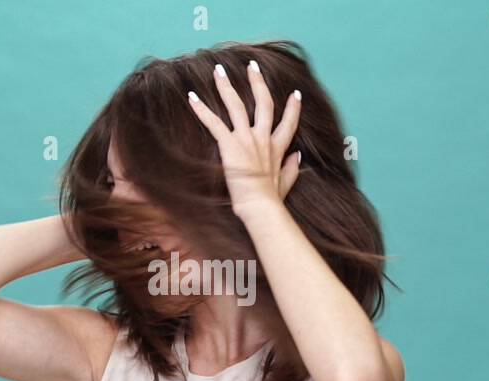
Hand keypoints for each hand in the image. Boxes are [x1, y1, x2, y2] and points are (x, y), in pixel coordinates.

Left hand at [187, 60, 301, 219]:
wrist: (260, 205)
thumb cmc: (271, 199)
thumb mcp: (286, 183)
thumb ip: (292, 168)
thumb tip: (298, 156)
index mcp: (277, 148)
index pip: (289, 122)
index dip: (293, 107)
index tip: (295, 94)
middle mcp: (263, 137)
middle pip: (263, 103)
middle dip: (257, 82)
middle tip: (252, 66)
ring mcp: (246, 138)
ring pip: (236, 105)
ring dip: (226, 86)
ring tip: (218, 70)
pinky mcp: (230, 144)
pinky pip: (213, 122)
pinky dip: (201, 109)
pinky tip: (191, 97)